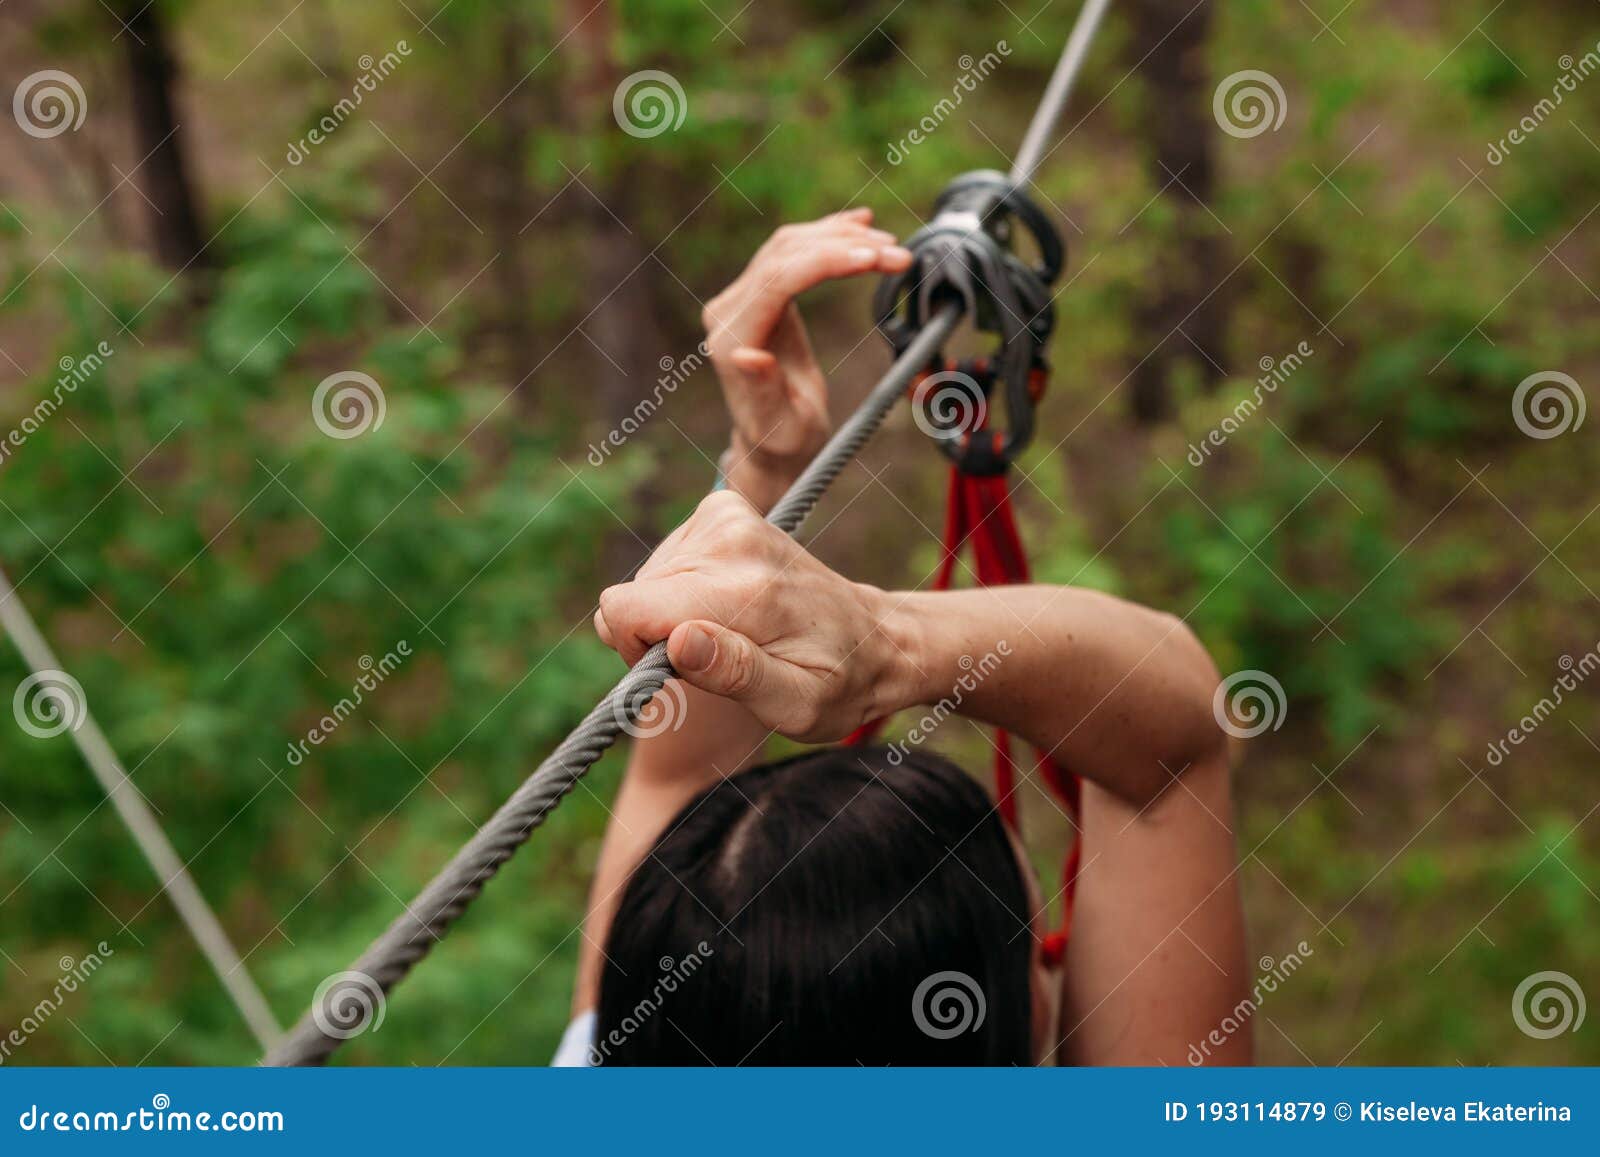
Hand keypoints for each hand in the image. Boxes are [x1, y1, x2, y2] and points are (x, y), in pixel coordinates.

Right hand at [594, 491, 904, 741]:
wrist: (875, 638)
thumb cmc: (837, 683)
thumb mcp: (797, 705)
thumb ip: (735, 674)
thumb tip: (676, 641)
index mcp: (745, 593)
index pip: (624, 610)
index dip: (637, 651)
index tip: (683, 670)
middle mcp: (732, 540)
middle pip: (631, 597)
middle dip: (660, 636)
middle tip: (722, 655)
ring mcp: (726, 517)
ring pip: (645, 579)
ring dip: (675, 613)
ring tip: (736, 630)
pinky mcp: (723, 509)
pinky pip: (666, 557)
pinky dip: (686, 587)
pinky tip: (732, 603)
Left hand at [703, 209, 912, 511]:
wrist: (775, 440)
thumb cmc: (782, 438)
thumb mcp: (779, 424)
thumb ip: (761, 390)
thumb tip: (746, 353)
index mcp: (732, 338)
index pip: (779, 278)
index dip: (828, 261)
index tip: (875, 258)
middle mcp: (729, 310)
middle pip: (787, 253)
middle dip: (846, 246)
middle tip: (899, 256)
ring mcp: (742, 298)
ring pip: (792, 245)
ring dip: (842, 238)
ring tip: (891, 247)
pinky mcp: (760, 293)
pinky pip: (793, 251)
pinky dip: (827, 235)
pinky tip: (859, 224)